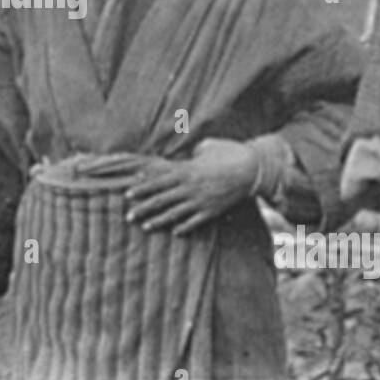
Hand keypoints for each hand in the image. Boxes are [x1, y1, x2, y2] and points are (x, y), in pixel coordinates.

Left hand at [124, 138, 266, 236]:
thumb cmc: (228, 152)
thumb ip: (189, 153)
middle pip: (162, 199)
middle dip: (144, 207)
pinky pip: (195, 221)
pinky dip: (184, 227)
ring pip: (175, 213)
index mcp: (187, 170)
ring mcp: (201, 201)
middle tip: (127, 215)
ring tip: (144, 226)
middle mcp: (191, 187)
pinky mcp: (212, 211)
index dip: (142, 187)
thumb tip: (180, 153)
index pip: (159, 180)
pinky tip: (174, 232)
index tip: (127, 193)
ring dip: (158, 220)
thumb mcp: (205, 146)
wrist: (252, 169)